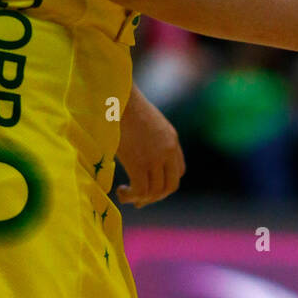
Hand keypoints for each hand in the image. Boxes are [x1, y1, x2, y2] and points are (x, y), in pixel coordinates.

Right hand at [116, 88, 185, 207]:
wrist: (119, 97)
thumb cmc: (126, 105)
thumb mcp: (146, 121)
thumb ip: (149, 138)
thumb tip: (136, 149)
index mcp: (172, 140)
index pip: (179, 170)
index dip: (166, 182)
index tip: (150, 185)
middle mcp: (168, 151)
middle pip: (171, 185)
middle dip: (156, 197)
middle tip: (140, 200)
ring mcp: (155, 158)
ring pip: (156, 191)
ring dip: (141, 199)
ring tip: (126, 195)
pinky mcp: (139, 162)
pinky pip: (141, 190)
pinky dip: (131, 196)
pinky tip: (121, 191)